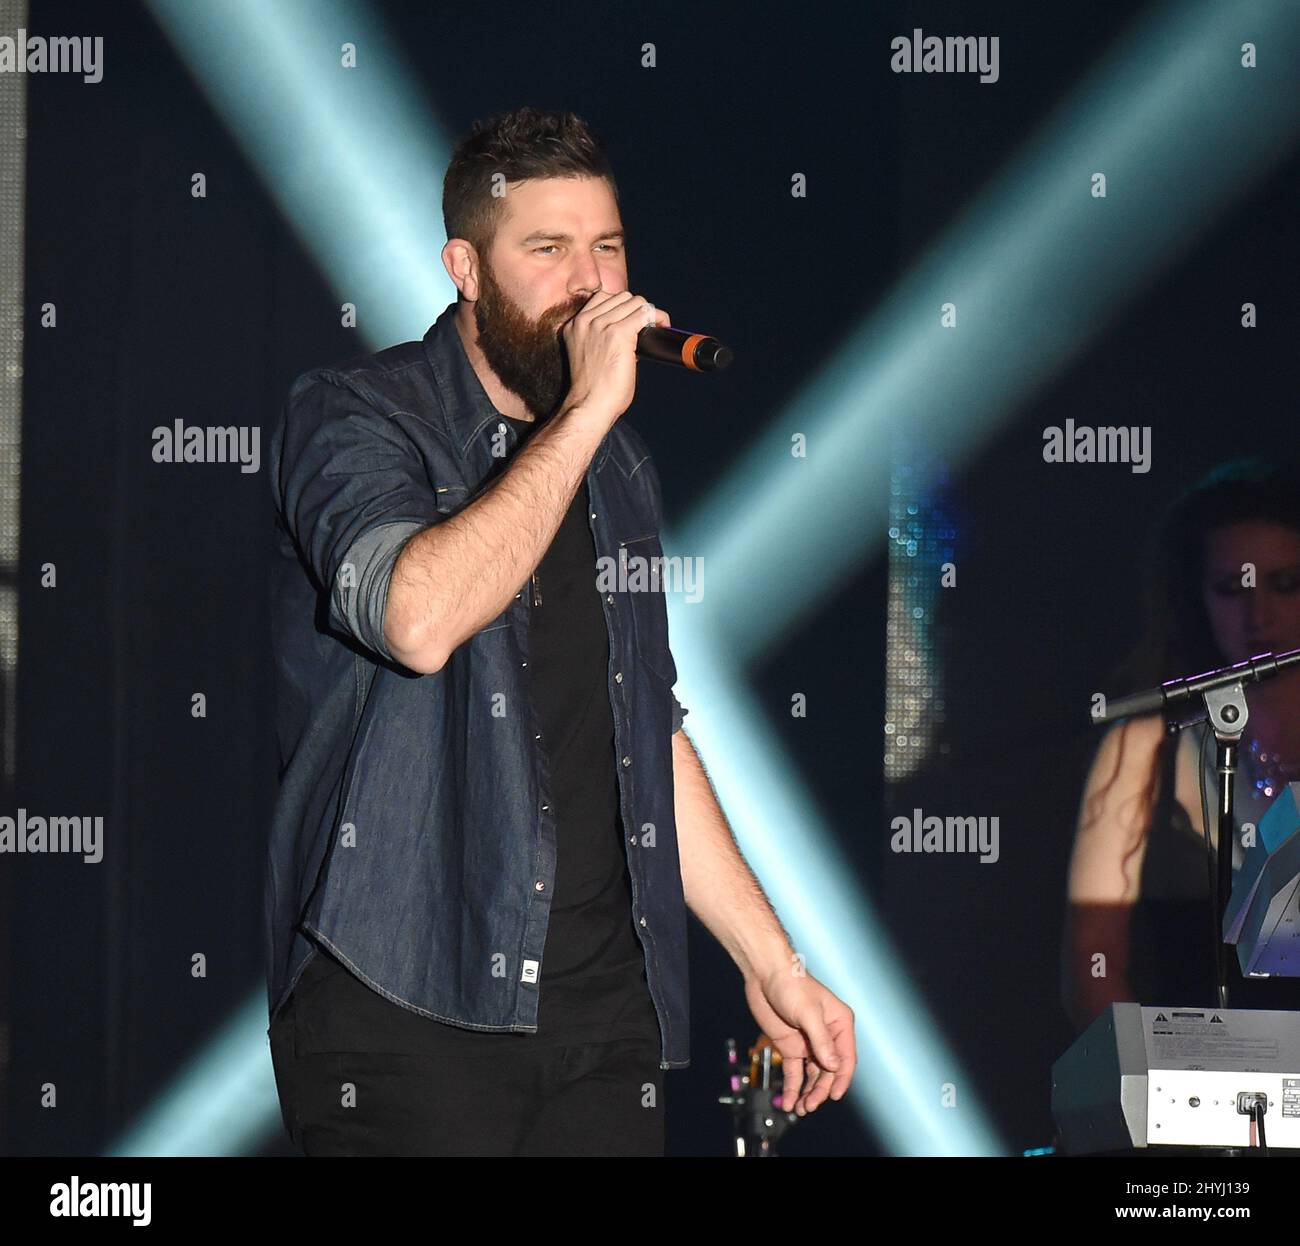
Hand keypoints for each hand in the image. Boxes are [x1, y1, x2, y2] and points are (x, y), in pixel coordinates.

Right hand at [560, 290, 670, 426]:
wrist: (589, 406)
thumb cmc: (592, 391)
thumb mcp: (588, 356)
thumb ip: (600, 339)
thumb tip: (631, 333)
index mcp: (574, 325)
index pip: (602, 298)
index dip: (622, 308)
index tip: (633, 321)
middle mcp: (585, 321)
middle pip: (620, 297)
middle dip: (637, 309)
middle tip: (647, 326)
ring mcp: (601, 325)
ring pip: (634, 301)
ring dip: (648, 312)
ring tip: (657, 326)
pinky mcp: (618, 334)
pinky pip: (645, 313)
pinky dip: (658, 317)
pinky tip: (663, 326)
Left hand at [744, 967, 855, 1116]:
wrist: (764, 974)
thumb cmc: (791, 984)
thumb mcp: (808, 1012)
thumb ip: (821, 1040)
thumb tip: (833, 1067)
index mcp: (840, 1024)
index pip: (846, 1058)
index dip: (842, 1079)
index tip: (835, 1096)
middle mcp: (827, 1036)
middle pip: (829, 1072)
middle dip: (820, 1091)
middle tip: (809, 1105)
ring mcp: (809, 1043)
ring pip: (813, 1076)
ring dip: (808, 1093)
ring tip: (800, 1108)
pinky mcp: (791, 1047)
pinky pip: (795, 1072)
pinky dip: (793, 1087)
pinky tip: (789, 1101)